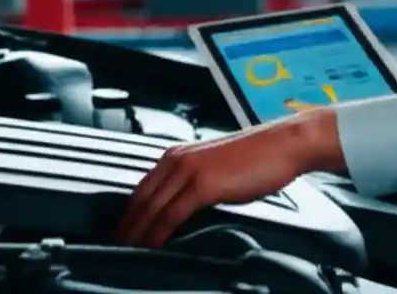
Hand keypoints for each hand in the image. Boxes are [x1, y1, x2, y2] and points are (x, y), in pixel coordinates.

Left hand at [114, 108, 342, 248]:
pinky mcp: (203, 184)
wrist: (283, 144)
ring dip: (136, 234)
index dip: (128, 213)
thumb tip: (184, 208)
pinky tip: (151, 246)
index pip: (142, 188)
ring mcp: (189, 171)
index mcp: (178, 155)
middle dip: (125, 227)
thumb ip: (196, 184)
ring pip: (151, 209)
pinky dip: (157, 233)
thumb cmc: (258, 156)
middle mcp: (178, 160)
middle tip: (113, 248)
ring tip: (125, 252)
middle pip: (140, 200)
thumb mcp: (217, 168)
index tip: (121, 231)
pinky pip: (171, 214)